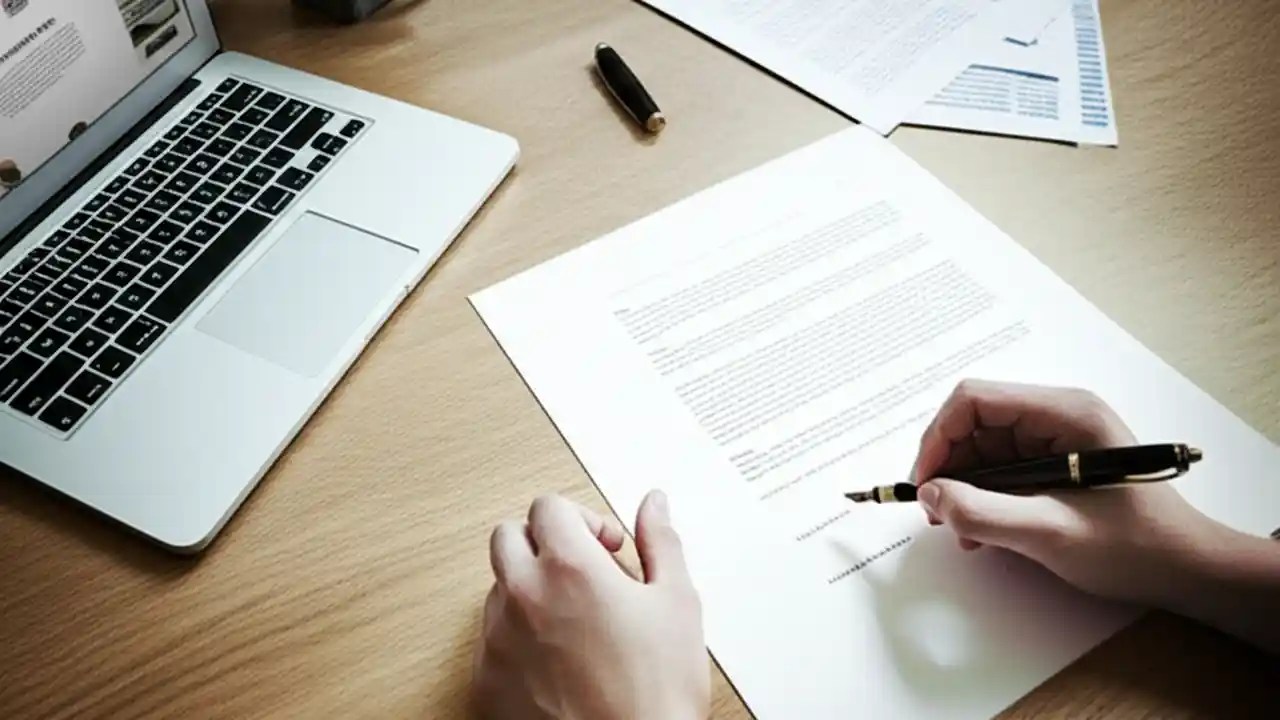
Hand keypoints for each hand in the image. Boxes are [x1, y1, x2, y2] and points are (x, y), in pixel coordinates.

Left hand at [473, 492, 708, 719]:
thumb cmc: (656, 694)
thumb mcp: (676, 603)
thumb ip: (660, 542)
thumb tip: (652, 506)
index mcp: (569, 568)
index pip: (548, 506)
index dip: (583, 518)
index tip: (606, 547)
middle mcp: (523, 596)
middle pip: (509, 536)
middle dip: (545, 543)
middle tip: (583, 571)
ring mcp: (497, 640)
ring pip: (498, 587)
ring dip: (530, 588)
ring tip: (577, 620)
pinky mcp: (485, 681)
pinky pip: (490, 638)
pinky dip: (517, 636)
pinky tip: (558, 658)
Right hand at [912, 379, 1218, 605]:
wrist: (1185, 569)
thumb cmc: (1133, 546)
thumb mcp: (1050, 532)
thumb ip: (983, 512)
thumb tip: (930, 496)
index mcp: (1064, 413)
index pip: (976, 400)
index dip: (939, 438)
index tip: (924, 483)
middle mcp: (1058, 417)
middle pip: (976, 424)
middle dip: (949, 467)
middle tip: (937, 513)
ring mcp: (1058, 440)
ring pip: (985, 450)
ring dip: (964, 488)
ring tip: (963, 530)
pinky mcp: (1056, 465)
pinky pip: (1003, 471)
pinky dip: (984, 498)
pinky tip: (984, 531)